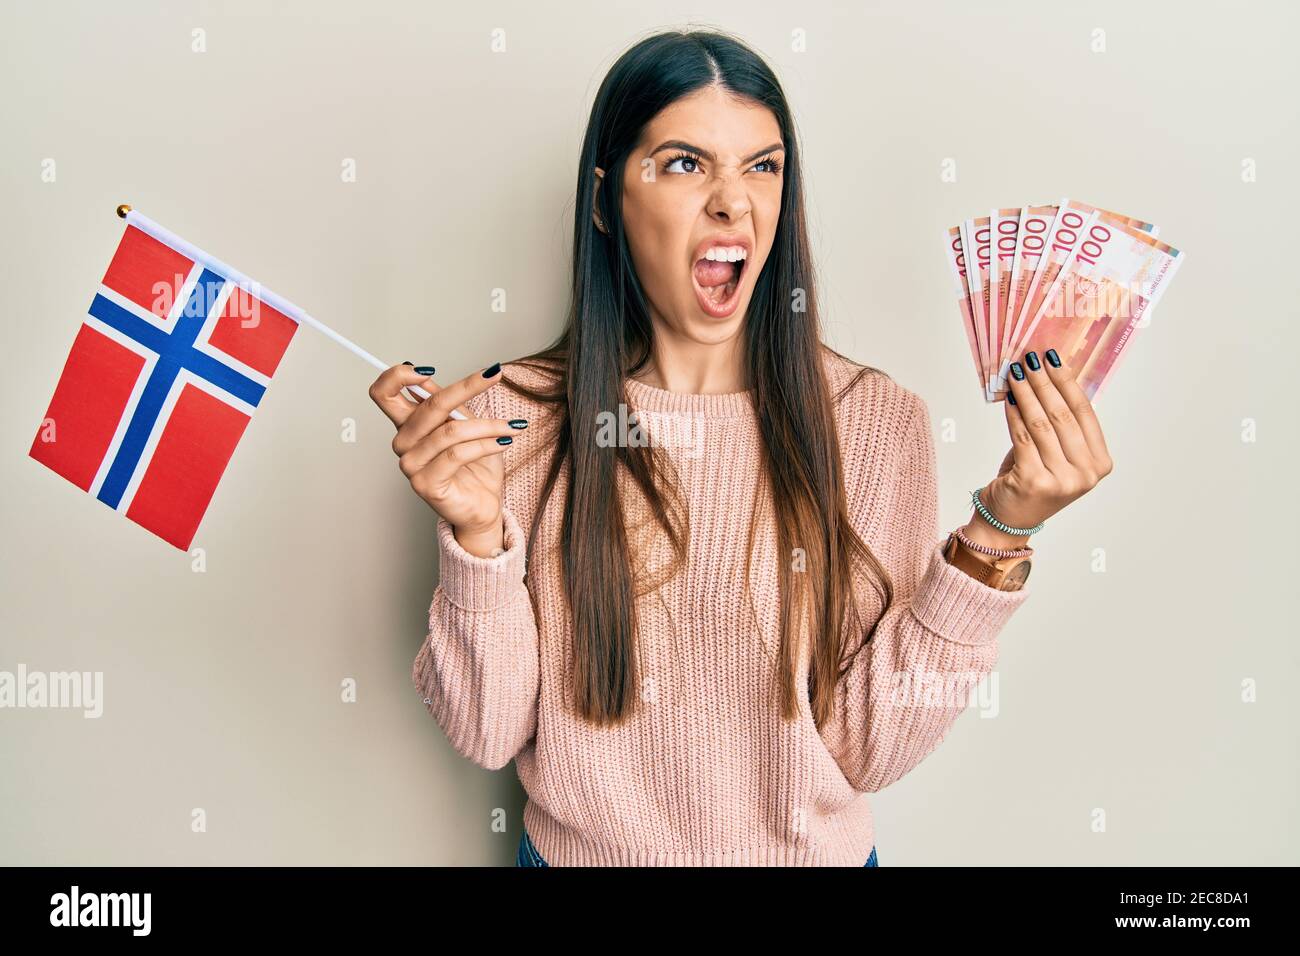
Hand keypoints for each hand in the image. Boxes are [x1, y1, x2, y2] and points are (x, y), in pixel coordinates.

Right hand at [367, 362, 519, 554]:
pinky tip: (504, 442)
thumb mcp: (466, 424)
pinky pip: (457, 454)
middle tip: (495, 375)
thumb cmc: (475, 465)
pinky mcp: (425, 484)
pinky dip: (486, 445)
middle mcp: (403, 443)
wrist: (483, 504)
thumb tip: (428, 376)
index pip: (383, 392)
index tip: (428, 369)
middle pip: (427, 405)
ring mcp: (411, 465)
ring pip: (449, 431)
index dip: (398, 375)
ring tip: (511, 426)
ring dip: (487, 425)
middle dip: (466, 386)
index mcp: (407, 424)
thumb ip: (447, 403)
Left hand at [971, 349, 1113, 548]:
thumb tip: (1048, 375)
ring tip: (1015, 373)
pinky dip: (1014, 413)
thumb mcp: (1055, 453)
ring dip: (1026, 393)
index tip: (1052, 358)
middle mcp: (1085, 474)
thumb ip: (1059, 424)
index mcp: (1100, 464)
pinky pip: (1022, 437)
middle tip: (1029, 360)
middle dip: (1044, 382)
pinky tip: (1008, 397)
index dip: (1067, 382)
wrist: (1008, 520)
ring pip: (1042, 423)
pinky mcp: (1033, 481)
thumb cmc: (1032, 481)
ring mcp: (1062, 480)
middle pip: (1063, 415)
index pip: (1084, 413)